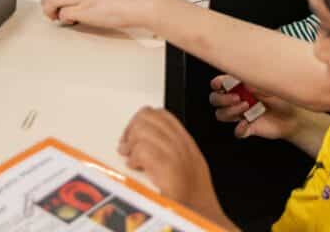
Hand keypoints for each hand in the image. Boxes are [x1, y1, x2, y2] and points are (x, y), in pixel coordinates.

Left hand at [119, 107, 225, 223]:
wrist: (202, 215)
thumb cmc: (194, 198)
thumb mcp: (190, 165)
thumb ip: (173, 149)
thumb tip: (145, 141)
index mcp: (186, 142)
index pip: (161, 114)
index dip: (142, 119)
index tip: (133, 132)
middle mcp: (181, 144)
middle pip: (149, 117)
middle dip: (131, 129)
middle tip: (126, 145)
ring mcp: (176, 154)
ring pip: (143, 130)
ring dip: (130, 143)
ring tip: (130, 157)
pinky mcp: (167, 167)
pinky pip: (142, 150)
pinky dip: (133, 158)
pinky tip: (135, 166)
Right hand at [209, 75, 298, 140]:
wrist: (294, 115)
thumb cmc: (281, 95)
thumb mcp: (269, 84)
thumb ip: (255, 83)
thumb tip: (242, 83)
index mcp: (238, 86)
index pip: (218, 84)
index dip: (216, 84)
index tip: (221, 85)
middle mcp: (236, 100)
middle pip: (215, 99)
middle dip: (222, 99)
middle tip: (237, 97)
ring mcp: (240, 115)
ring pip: (221, 115)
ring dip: (230, 111)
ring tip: (247, 106)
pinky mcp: (247, 128)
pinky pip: (237, 132)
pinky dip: (239, 129)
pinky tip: (247, 123)